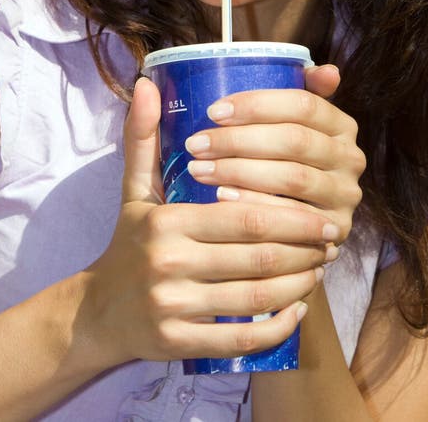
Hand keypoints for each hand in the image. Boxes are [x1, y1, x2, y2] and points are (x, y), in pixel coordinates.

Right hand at [82, 77, 335, 366]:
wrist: (97, 311)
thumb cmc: (129, 242)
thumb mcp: (134, 190)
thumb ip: (144, 137)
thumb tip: (147, 83)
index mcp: (167, 223)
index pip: (244, 214)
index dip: (290, 214)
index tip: (320, 211)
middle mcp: (169, 265)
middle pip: (258, 255)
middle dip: (303, 246)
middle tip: (330, 235)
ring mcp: (174, 308)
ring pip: (256, 296)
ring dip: (300, 282)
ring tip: (320, 265)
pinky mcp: (179, 344)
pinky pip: (242, 339)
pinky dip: (278, 325)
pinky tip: (298, 308)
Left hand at [185, 65, 365, 244]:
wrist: (291, 232)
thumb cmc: (276, 166)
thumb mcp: (287, 128)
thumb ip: (296, 94)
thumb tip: (326, 71)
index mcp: (341, 125)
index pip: (303, 104)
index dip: (258, 104)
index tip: (213, 111)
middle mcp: (351, 158)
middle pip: (294, 140)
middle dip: (239, 140)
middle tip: (196, 144)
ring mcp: (346, 196)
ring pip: (292, 177)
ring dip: (240, 171)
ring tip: (199, 169)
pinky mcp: (335, 231)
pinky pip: (292, 217)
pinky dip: (255, 205)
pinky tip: (221, 198)